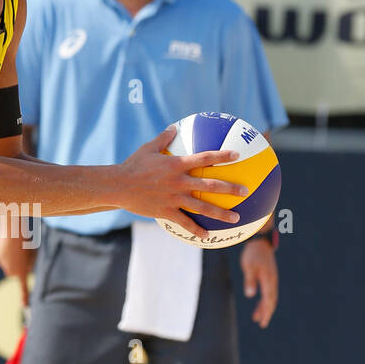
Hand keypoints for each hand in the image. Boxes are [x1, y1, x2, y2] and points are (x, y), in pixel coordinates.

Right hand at [0, 230, 34, 306]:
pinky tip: (11, 244)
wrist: (13, 233)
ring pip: (10, 264)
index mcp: (22, 273)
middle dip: (18, 268)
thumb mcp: (33, 255)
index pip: (24, 289)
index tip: (24, 306)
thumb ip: (29, 264)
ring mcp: (4, 264)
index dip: (24, 298)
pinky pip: (4, 257)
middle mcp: (11, 272)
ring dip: (14, 258)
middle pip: (16, 273)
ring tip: (19, 246)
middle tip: (25, 255)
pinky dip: (7, 252)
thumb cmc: (27, 244)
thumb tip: (25, 268)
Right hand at [117, 126, 246, 240]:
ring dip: (221, 213)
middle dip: (230, 188)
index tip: (237, 154)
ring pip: (203, 207)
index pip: (205, 158)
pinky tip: (207, 236)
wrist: (118, 186)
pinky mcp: (166, 211)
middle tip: (246, 191)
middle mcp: (179, 182)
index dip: (222, 155)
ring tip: (236, 218)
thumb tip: (174, 127)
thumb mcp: (148, 148)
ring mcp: (174, 198)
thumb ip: (163, 139)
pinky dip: (196, 230)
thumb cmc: (133, 165)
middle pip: (210, 185)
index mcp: (177, 164)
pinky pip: (185, 222)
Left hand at [240, 237, 277, 326]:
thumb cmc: (252, 253)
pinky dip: (263, 300)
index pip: (268, 299)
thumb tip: (250, 295)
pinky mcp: (268, 276)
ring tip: (257, 319)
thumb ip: (250, 280)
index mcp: (268, 279)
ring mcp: (271, 278)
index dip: (266, 311)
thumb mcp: (248, 266)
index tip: (263, 322)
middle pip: (271, 300)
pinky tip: (257, 305)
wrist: (259, 241)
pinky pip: (267, 291)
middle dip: (267, 313)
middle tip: (262, 324)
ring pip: (269, 297)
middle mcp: (272, 280)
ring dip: (264, 308)